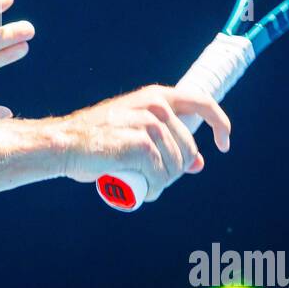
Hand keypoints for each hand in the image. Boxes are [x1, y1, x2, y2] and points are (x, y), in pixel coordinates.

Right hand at [59, 85, 231, 201]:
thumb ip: (166, 141)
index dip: (220, 124)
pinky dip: (153, 189)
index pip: (203, 103)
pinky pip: (159, 176)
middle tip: (154, 179)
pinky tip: (142, 191)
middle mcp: (156, 106)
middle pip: (189, 148)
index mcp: (157, 96)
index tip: (223, 145)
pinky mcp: (141, 144)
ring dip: (163, 183)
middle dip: (177, 171)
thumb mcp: (137, 132)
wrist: (65, 144)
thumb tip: (199, 163)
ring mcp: (149, 124)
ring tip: (144, 185)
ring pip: (175, 165)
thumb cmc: (98, 140)